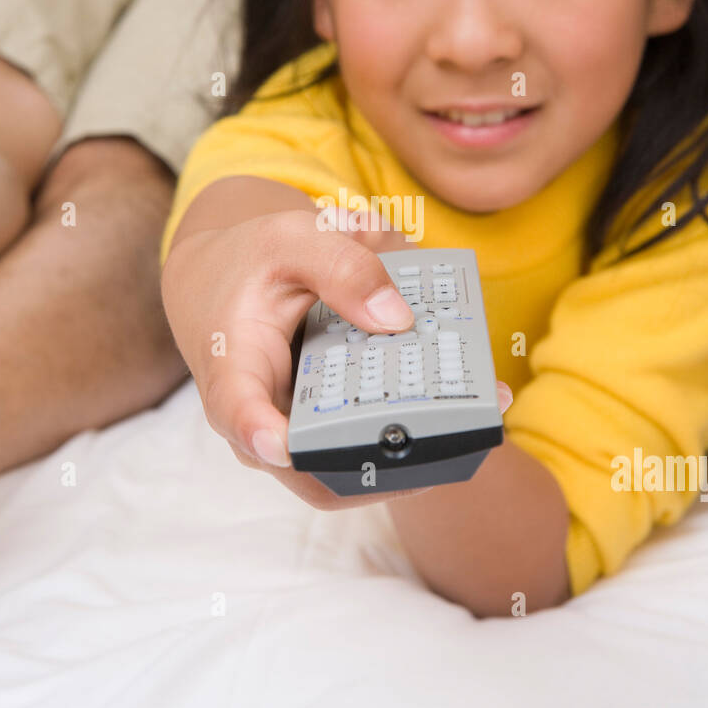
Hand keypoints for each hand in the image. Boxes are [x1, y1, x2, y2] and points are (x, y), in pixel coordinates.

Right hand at [162, 207, 512, 509]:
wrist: (230, 284)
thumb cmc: (252, 264)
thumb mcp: (290, 239)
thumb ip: (340, 265)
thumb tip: (398, 318)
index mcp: (234, 369)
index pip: (237, 411)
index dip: (258, 433)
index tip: (282, 444)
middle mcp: (263, 420)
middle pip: (314, 464)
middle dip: (381, 457)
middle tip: (443, 430)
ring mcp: (298, 437)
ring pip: (352, 469)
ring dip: (417, 453)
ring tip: (477, 416)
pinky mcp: (331, 433)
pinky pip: (374, 448)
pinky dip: (422, 432)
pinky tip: (472, 406)